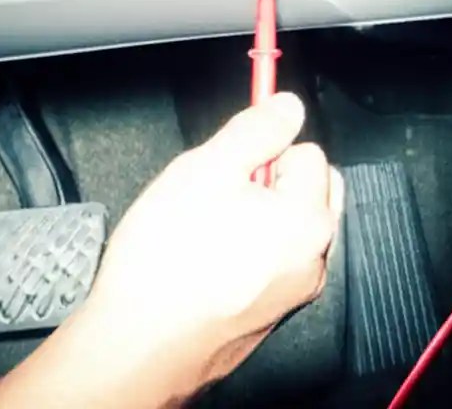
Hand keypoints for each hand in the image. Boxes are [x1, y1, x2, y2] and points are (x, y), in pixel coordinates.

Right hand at [82, 91, 343, 384]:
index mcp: (308, 220)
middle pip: (310, 191)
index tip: (233, 155)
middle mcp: (313, 259)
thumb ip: (255, 131)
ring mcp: (293, 291)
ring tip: (207, 224)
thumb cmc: (166, 265)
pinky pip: (271, 263)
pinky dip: (249, 251)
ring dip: (259, 215)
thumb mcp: (206, 169)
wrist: (139, 345)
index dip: (266, 148)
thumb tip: (286, 107)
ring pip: (289, 228)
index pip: (309, 152)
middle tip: (220, 188)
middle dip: (273, 179)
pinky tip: (207, 257)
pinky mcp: (268, 313)